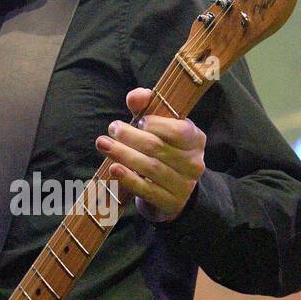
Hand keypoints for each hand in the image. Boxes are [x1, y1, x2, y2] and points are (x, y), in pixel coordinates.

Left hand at [96, 87, 205, 221]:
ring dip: (124, 155)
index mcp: (196, 140)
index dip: (157, 124)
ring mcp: (184, 185)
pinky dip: (128, 178)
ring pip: (150, 168)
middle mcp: (194, 163)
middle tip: (112, 128)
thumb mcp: (160, 126)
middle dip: (131, 137)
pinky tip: (113, 168)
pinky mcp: (171, 203)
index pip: (179, 131)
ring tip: (104, 144)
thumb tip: (135, 96)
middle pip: (158, 148)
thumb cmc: (163, 149)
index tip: (139, 120)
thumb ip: (148, 106)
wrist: (172, 190)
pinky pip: (146, 190)